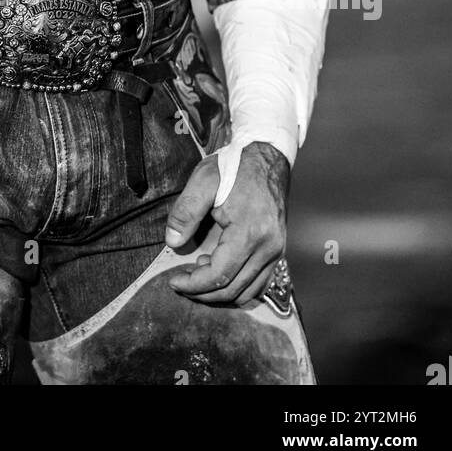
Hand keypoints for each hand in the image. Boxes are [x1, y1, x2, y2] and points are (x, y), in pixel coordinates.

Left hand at [164, 141, 289, 305]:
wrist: (267, 158)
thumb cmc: (234, 167)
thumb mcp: (204, 182)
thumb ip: (186, 212)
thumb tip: (172, 242)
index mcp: (249, 233)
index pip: (219, 275)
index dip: (193, 284)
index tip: (174, 281)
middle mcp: (268, 248)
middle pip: (233, 290)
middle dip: (203, 292)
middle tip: (182, 282)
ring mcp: (277, 251)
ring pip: (249, 291)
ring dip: (221, 292)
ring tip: (200, 272)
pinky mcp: (279, 250)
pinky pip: (261, 282)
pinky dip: (239, 286)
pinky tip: (222, 270)